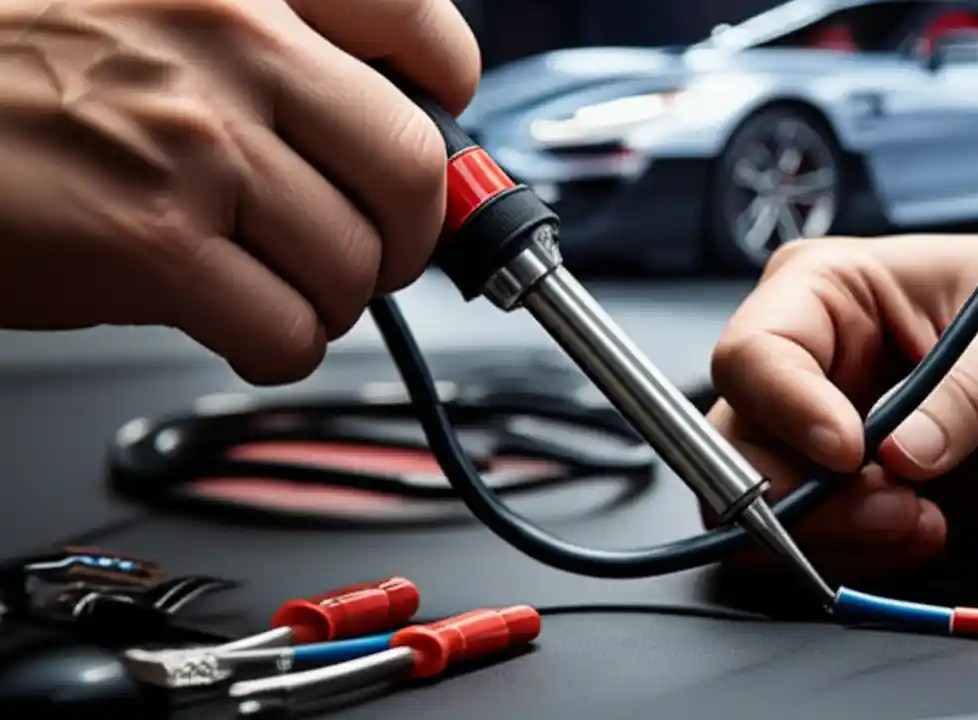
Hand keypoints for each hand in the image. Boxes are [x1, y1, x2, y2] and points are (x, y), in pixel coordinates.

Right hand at [0, 0, 478, 382]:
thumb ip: (271, 46)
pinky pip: (288, 329)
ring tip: (285, 286)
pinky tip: (245, 324)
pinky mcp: (152, 245)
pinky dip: (283, 346)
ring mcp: (196, 145)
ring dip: (335, 298)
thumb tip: (382, 118)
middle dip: (410, 232)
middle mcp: (231, 44)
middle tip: (380, 246)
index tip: (440, 127)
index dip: (446, 91)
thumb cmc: (13, 62)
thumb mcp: (153, 6)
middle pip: (413, 167)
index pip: (415, 21)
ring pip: (355, 265)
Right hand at [705, 226, 977, 579]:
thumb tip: (902, 454)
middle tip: (898, 507)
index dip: (786, 410)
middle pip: (739, 446)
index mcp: (824, 291)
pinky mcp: (854, 491)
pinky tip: (926, 529)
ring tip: (924, 520)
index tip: (851, 451)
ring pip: (763, 508)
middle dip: (806, 495)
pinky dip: (858, 556)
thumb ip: (966, 389)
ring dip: (835, 535)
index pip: (752, 354)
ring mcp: (822, 432)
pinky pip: (814, 544)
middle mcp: (807, 363)